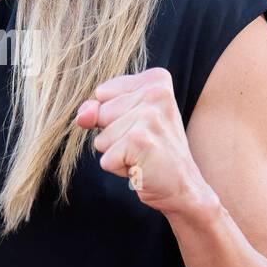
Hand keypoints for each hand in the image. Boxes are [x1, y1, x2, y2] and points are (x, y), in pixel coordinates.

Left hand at [75, 68, 217, 218]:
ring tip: (143, 154)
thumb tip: (82, 116)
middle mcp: (156, 93)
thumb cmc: (154, 151)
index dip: (114, 117)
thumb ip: (98, 109)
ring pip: (101, 138)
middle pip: (100, 113)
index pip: (102, 93)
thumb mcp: (125, 121)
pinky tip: (143, 166)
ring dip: (117, 153)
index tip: (140, 126)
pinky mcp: (140, 142)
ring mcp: (149, 117)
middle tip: (143, 143)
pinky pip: (105, 159)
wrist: (184, 186)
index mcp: (156, 80)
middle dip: (113, 135)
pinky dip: (119, 168)